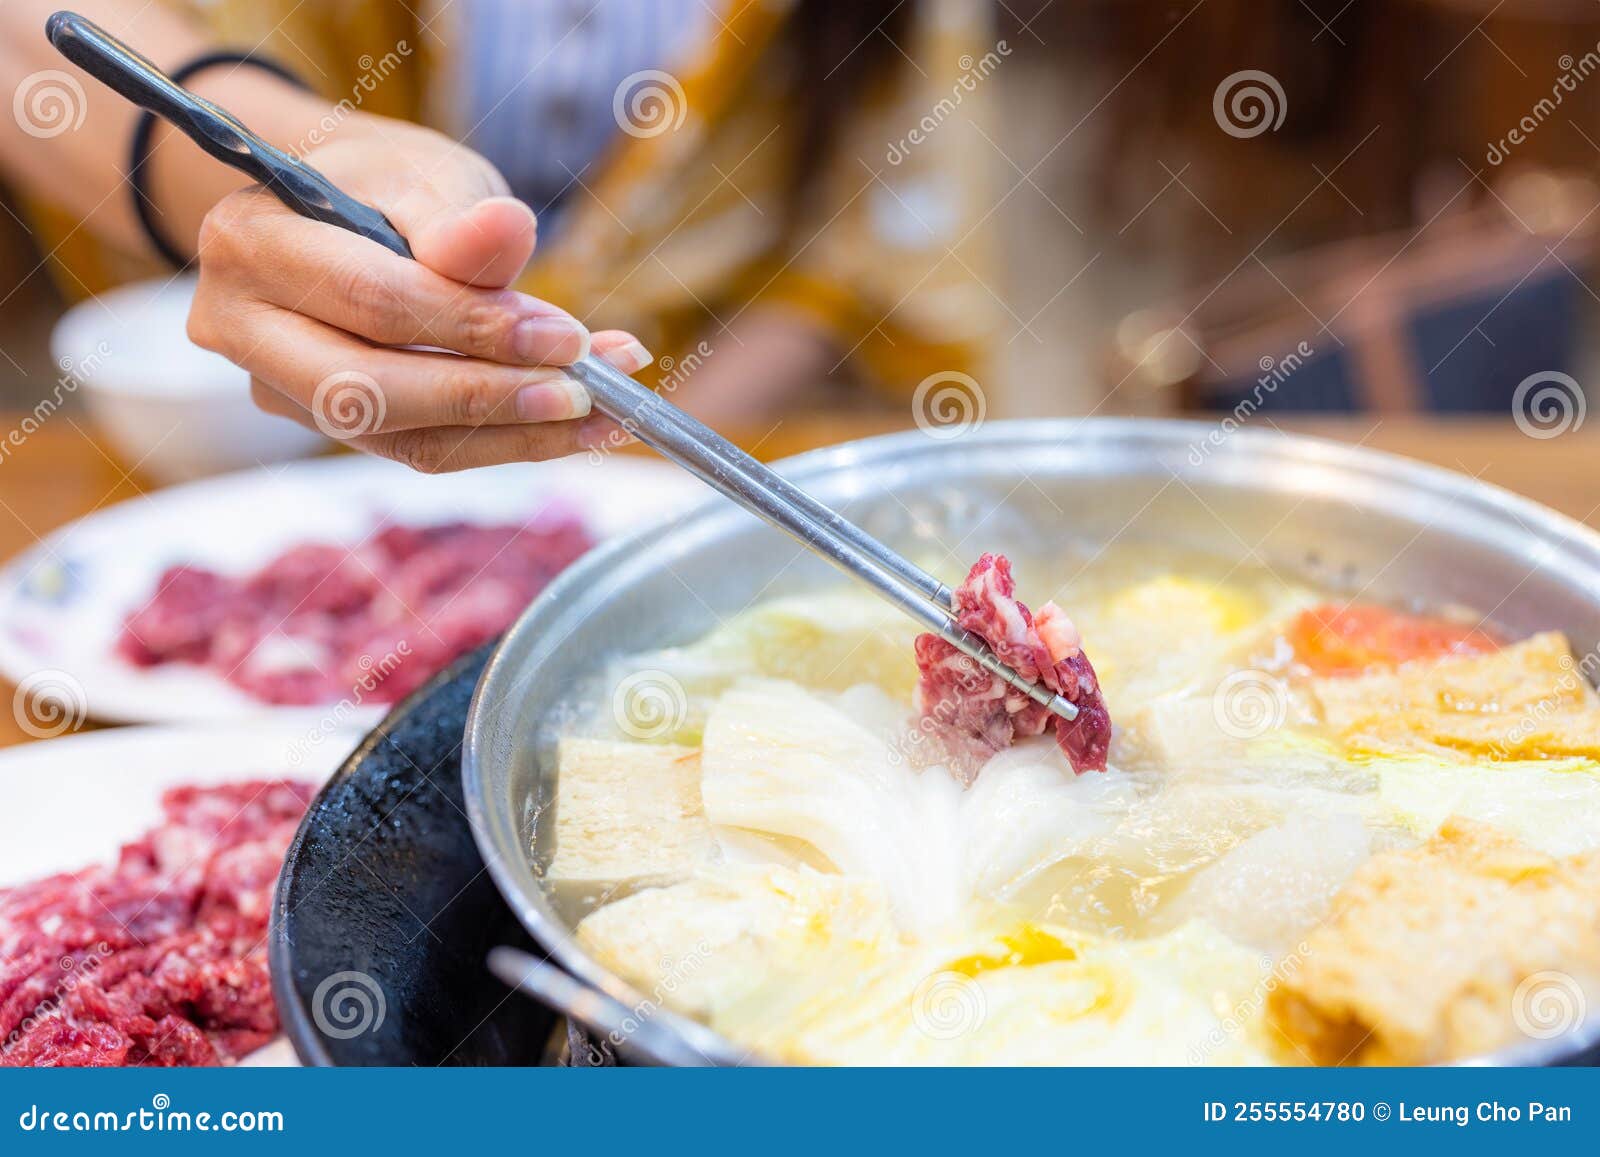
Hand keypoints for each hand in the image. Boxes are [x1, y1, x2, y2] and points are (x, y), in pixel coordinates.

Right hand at [186, 115, 646, 470]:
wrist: (352, 206)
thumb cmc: (389, 182)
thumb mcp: (428, 174)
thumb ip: (461, 218)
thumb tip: (507, 232)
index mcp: (252, 245)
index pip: (375, 305)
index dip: (477, 329)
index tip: (571, 339)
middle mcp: (243, 328)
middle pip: (372, 392)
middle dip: (491, 399)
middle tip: (587, 393)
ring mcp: (278, 388)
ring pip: (400, 437)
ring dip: (515, 434)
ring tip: (605, 413)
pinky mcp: (329, 424)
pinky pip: (421, 448)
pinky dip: (504, 442)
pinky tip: (574, 426)